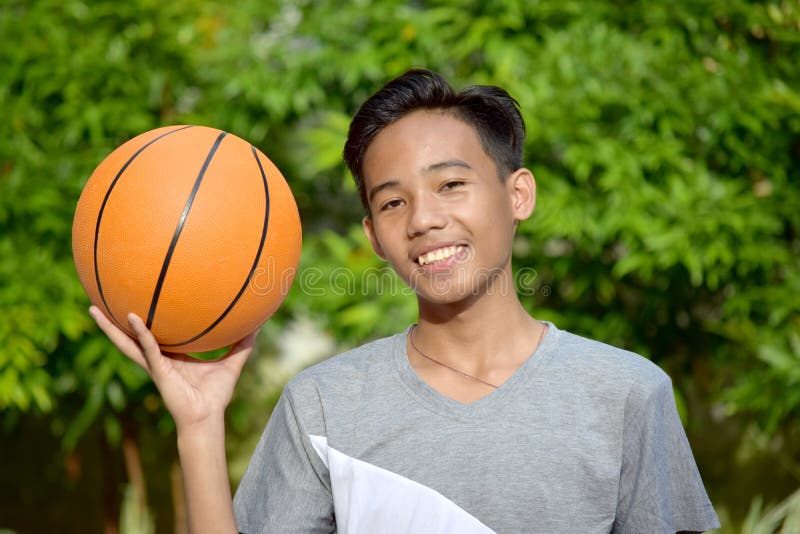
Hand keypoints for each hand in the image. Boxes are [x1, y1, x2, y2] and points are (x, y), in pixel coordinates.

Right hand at [89, 305, 255, 430]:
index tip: (135, 301)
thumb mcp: (232, 364)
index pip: (154, 334)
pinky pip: (147, 349)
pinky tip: (133, 318)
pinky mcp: (158, 371)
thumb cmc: (216, 396)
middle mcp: (158, 359)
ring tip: (94, 309)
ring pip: (128, 342)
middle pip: (131, 336)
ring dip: (111, 328)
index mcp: (171, 356)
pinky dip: (141, 334)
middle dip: (114, 321)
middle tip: (98, 302)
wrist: (208, 418)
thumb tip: (258, 325)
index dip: (144, 321)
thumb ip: (242, 345)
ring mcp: (154, 365)